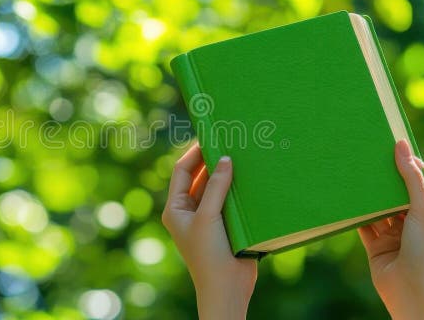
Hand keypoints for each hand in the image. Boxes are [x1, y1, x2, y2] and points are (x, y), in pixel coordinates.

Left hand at [162, 144, 256, 319]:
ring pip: (216, 188)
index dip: (194, 153)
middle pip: (199, 177)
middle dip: (212, 161)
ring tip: (240, 154)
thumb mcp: (208, 217)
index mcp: (175, 209)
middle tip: (229, 142)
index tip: (209, 137)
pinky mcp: (225, 224)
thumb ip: (216, 187)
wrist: (227, 287)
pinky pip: (229, 200)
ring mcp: (207, 218)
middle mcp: (189, 211)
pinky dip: (237, 189)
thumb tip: (224, 159)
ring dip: (226, 174)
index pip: (182, 172)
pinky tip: (249, 177)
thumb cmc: (209, 254)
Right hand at [358, 140, 423, 319]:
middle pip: (405, 191)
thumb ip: (410, 178)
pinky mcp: (381, 241)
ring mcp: (402, 232)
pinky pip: (369, 221)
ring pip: (386, 206)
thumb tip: (401, 146)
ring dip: (374, 195)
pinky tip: (350, 196)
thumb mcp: (422, 211)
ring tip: (360, 174)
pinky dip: (361, 211)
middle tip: (375, 157)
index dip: (415, 164)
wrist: (407, 291)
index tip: (397, 148)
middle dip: (390, 179)